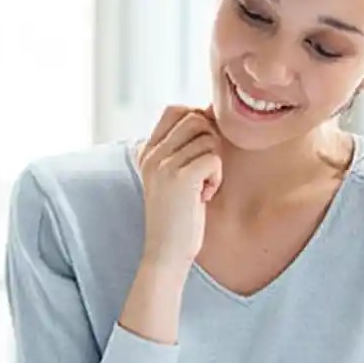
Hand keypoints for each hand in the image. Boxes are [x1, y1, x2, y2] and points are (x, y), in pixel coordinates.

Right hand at [137, 105, 222, 268]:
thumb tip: (211, 113)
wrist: (166, 252)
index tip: (202, 149)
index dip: (197, 120)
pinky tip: (204, 197)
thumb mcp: (172, 177)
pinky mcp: (181, 178)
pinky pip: (214, 159)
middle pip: (195, 119)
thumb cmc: (176, 216)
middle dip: (210, 141)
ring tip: (202, 187)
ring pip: (209, 139)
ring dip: (214, 163)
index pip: (174, 110)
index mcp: (147, 151)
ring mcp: (164, 165)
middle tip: (205, 168)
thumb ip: (182, 148)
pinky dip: (216, 178)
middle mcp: (152, 154)